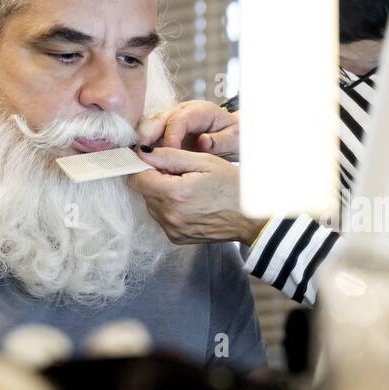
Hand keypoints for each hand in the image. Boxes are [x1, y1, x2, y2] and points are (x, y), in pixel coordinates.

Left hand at [128, 147, 264, 244]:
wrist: (251, 218)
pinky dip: (169, 208)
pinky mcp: (176, 238)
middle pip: (143, 191)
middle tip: (180, 174)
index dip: (143, 165)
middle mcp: (169, 215)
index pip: (137, 177)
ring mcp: (172, 229)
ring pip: (151, 204)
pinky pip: (162, 218)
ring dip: (161, 194)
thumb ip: (170, 156)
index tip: (155, 160)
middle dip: (155, 178)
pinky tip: (190, 203)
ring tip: (187, 188)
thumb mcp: (204, 162)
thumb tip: (142, 151)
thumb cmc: (233, 186)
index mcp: (174, 193)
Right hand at [138, 100, 239, 157]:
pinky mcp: (165, 132)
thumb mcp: (234, 139)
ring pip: (150, 127)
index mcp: (199, 110)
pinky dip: (145, 148)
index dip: (171, 136)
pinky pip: (151, 137)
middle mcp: (182, 112)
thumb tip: (204, 141)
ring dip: (142, 142)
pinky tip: (141, 161)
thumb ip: (221, 141)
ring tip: (137, 158)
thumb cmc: (234, 136)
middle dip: (148, 136)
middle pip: (159, 119)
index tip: (170, 154)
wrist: (233, 136)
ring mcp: (171, 120)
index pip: (179, 119)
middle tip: (140, 154)